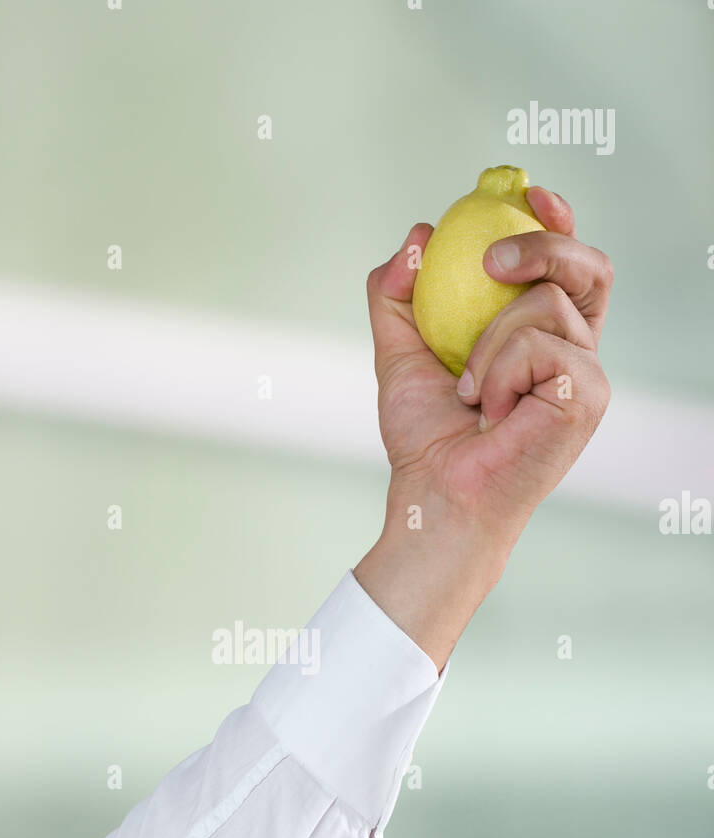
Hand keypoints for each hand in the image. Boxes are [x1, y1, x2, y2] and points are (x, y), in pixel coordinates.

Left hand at [354, 187, 612, 670]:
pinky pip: (539, 343)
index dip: (556, 221)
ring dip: (489, 339)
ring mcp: (589, 373)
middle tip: (488, 259)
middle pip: (587, 265)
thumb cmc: (426, 438)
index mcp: (543, 336)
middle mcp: (576, 350)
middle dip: (542, 243)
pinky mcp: (588, 394)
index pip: (567, 264)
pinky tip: (488, 412)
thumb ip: (399, 293)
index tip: (526, 193)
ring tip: (469, 391)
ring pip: (546, 302)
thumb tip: (416, 236)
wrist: (434, 493)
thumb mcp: (400, 352)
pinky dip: (497, 370)